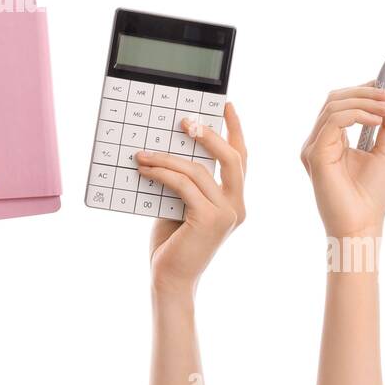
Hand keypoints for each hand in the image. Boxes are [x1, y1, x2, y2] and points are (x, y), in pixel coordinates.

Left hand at [138, 104, 246, 298]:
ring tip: (143, 154)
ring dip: (167, 158)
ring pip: (199, 171)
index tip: (227, 106)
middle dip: (209, 134)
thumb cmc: (173, 243)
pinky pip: (184, 185)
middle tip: (185, 120)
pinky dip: (162, 173)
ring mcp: (227, 214)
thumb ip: (185, 182)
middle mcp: (237, 207)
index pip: (241, 159)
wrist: (169, 279)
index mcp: (234, 202)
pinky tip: (145, 170)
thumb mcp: (182, 205)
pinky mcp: (211, 220)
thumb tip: (166, 149)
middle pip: (232, 158)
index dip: (236, 130)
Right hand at [299, 84, 384, 238]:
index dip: (360, 90)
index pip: (340, 104)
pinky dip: (356, 114)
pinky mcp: (315, 154)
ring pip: (333, 105)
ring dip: (363, 101)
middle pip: (334, 99)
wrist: (362, 225)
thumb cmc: (371, 197)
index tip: (384, 84)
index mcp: (331, 140)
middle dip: (363, 92)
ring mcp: (313, 147)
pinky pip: (332, 121)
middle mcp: (318, 141)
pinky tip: (375, 120)